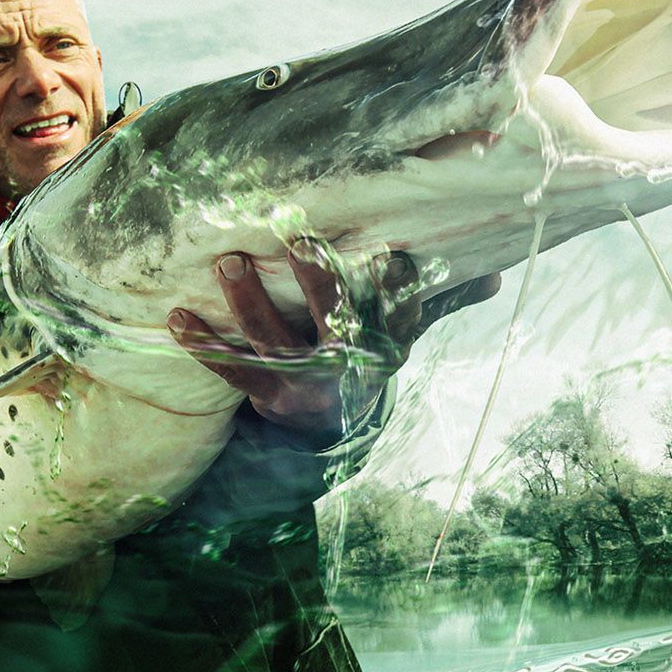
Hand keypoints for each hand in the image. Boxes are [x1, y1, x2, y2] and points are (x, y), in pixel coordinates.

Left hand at [167, 241, 502, 434]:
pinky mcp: (267, 394)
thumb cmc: (364, 357)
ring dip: (250, 301)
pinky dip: (202, 344)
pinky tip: (175, 317)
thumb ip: (440, 299)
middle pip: (334, 319)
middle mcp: (347, 362)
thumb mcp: (403, 333)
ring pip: (276, 338)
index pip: (400, 312)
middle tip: (297, 239)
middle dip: (317, 280)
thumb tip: (496, 274)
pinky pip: (230, 369)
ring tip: (229, 263)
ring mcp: (305, 380)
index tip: (392, 256)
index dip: (397, 288)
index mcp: (386, 341)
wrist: (330, 432)